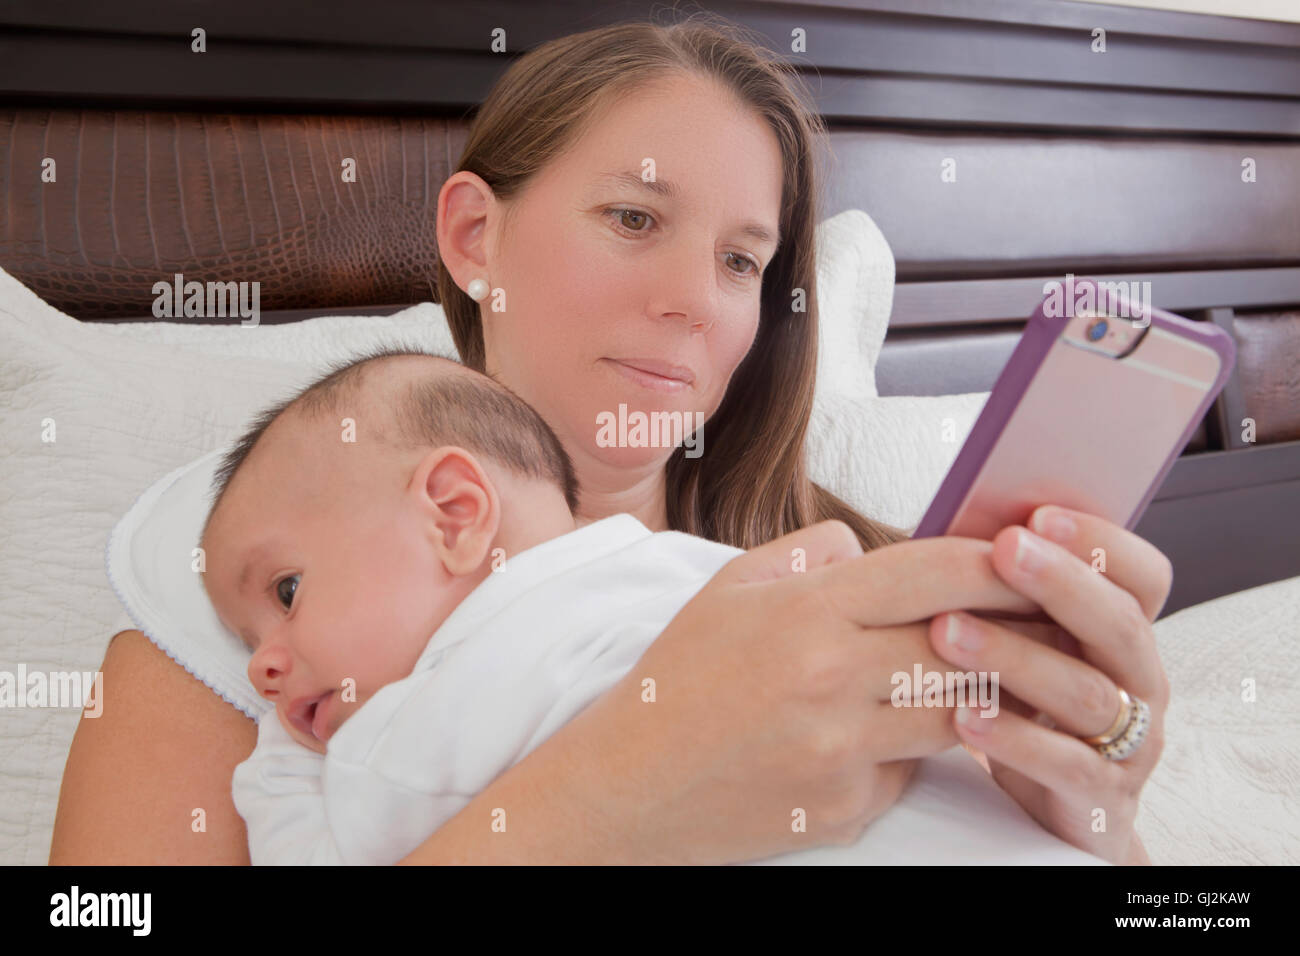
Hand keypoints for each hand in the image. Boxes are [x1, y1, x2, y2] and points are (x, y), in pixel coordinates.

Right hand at [576, 519, 1046, 863]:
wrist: (628, 787)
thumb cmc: (676, 681)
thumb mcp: (727, 590)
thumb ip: (805, 556)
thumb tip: (864, 547)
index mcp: (806, 613)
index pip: (934, 572)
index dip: (998, 561)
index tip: (1033, 555)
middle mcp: (832, 678)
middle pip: (967, 646)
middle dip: (1021, 628)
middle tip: (1057, 616)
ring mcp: (844, 749)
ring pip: (959, 712)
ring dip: (986, 691)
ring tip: (1009, 673)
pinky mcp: (847, 806)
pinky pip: (913, 768)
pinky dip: (918, 748)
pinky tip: (899, 734)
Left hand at [928, 504, 1171, 864]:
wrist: (1049, 811)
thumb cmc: (1023, 706)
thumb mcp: (1019, 644)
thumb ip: (994, 592)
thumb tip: (926, 532)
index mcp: (1123, 633)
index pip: (1142, 576)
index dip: (1102, 541)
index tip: (1039, 514)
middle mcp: (1139, 682)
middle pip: (1119, 624)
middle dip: (1061, 582)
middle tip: (1002, 548)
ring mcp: (1129, 744)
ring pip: (1086, 692)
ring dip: (1016, 656)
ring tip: (948, 632)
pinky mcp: (1101, 800)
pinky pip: (1065, 766)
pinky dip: (1016, 739)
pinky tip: (963, 716)